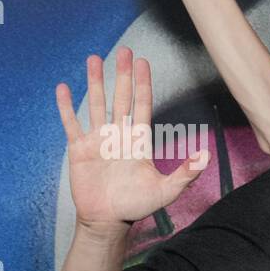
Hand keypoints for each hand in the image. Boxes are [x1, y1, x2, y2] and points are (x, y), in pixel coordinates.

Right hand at [56, 47, 208, 228]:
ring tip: (94, 58)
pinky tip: (63, 88)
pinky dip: (66, 107)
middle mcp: (118, 135)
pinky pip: (71, 123)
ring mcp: (97, 140)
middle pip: (121, 98)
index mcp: (138, 140)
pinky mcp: (79, 149)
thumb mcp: (166, 190)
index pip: (142, 105)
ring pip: (96, 103)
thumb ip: (186, 173)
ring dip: (95, 81)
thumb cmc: (137, 205)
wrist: (108, 220)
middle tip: (124, 50)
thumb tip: (206, 155)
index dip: (143, 83)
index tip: (143, 62)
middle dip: (123, 74)